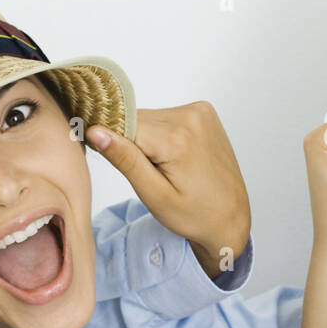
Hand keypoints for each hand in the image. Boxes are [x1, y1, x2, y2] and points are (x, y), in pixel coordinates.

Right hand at [87, 101, 250, 278]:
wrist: (231, 216)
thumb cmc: (194, 215)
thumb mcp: (154, 195)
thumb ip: (125, 160)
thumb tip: (95, 130)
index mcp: (176, 138)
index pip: (121, 124)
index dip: (112, 144)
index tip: (122, 165)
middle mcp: (191, 116)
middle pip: (135, 119)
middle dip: (132, 143)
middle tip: (149, 173)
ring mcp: (200, 111)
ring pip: (149, 117)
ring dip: (147, 139)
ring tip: (166, 167)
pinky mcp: (204, 111)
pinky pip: (166, 117)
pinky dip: (162, 134)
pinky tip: (176, 157)